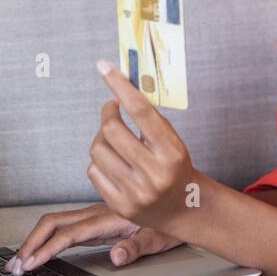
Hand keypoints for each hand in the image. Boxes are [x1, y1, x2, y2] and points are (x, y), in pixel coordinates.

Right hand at [5, 203, 184, 274]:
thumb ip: (136, 247)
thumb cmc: (172, 221)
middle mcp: (98, 213)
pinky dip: (48, 236)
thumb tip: (116, 257)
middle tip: (15, 266)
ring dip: (36, 239)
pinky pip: (67, 225)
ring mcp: (96, 215)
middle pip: (54, 223)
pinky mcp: (98, 218)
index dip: (45, 249)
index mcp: (108, 218)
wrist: (184, 201)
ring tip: (20, 259)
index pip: (68, 234)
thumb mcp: (158, 238)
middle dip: (31, 243)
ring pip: (57, 222)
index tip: (29, 264)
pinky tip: (42, 247)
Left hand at [87, 58, 196, 232]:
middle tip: (111, 109)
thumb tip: (123, 88)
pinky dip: (100, 161)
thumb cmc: (175, 167)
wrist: (183, 208)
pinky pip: (93, 171)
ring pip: (98, 150)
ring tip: (114, 139)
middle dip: (107, 113)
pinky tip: (113, 162)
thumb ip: (150, 120)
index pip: (140, 110)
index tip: (104, 67)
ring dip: (102, 138)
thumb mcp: (173, 141)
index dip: (120, 86)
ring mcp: (135, 192)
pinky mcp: (120, 205)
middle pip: (112, 130)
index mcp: (171, 152)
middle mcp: (154, 173)